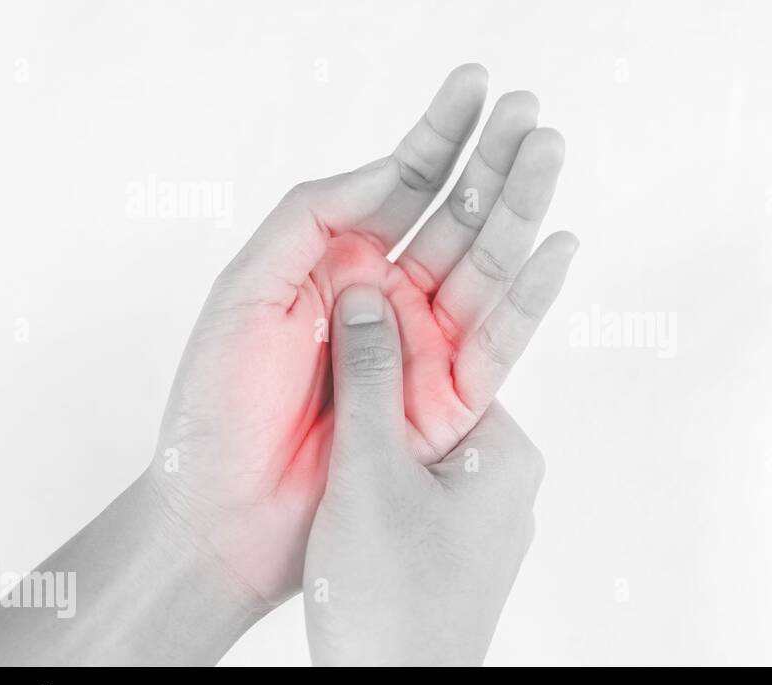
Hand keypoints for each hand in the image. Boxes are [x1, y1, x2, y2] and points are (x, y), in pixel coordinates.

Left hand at [148, 64, 567, 604]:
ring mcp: (424, 348)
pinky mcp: (450, 402)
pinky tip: (555, 248)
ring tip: (551, 154)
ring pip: (485, 267)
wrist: (222, 512)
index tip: (480, 85)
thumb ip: (312, 219)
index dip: (442, 134)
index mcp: (338, 262)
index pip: (403, 184)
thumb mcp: (247, 288)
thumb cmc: (216, 404)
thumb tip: (393, 169)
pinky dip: (530, 296)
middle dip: (495, 162)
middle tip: (534, 113)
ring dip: (520, 211)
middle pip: (457, 217)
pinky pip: (498, 342)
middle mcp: (389, 297)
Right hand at [304, 284, 560, 665]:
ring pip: (418, 454)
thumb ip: (367, 379)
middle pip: (432, 405)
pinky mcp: (456, 555)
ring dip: (370, 441)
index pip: (451, 363)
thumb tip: (369, 294)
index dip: (391, 339)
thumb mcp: (369, 472)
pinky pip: (414, 495)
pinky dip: (376, 485)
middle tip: (316, 383)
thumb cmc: (392, 599)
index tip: (342, 323)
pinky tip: (335, 491)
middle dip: (375, 393)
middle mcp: (507, 485)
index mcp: (505, 453)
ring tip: (319, 445)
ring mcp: (484, 524)